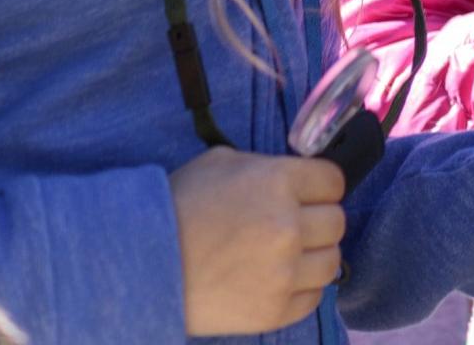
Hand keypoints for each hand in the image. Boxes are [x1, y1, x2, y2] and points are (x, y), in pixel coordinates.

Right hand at [170, 147, 346, 337]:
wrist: (138, 266)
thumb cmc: (178, 206)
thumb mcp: (222, 163)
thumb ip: (266, 167)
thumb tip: (293, 177)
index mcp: (281, 182)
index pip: (333, 181)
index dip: (320, 187)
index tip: (307, 194)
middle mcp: (290, 226)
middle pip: (336, 221)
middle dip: (318, 220)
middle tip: (294, 227)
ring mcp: (283, 272)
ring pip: (332, 261)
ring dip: (315, 256)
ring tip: (290, 257)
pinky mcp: (272, 311)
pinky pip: (313, 299)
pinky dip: (302, 290)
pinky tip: (281, 282)